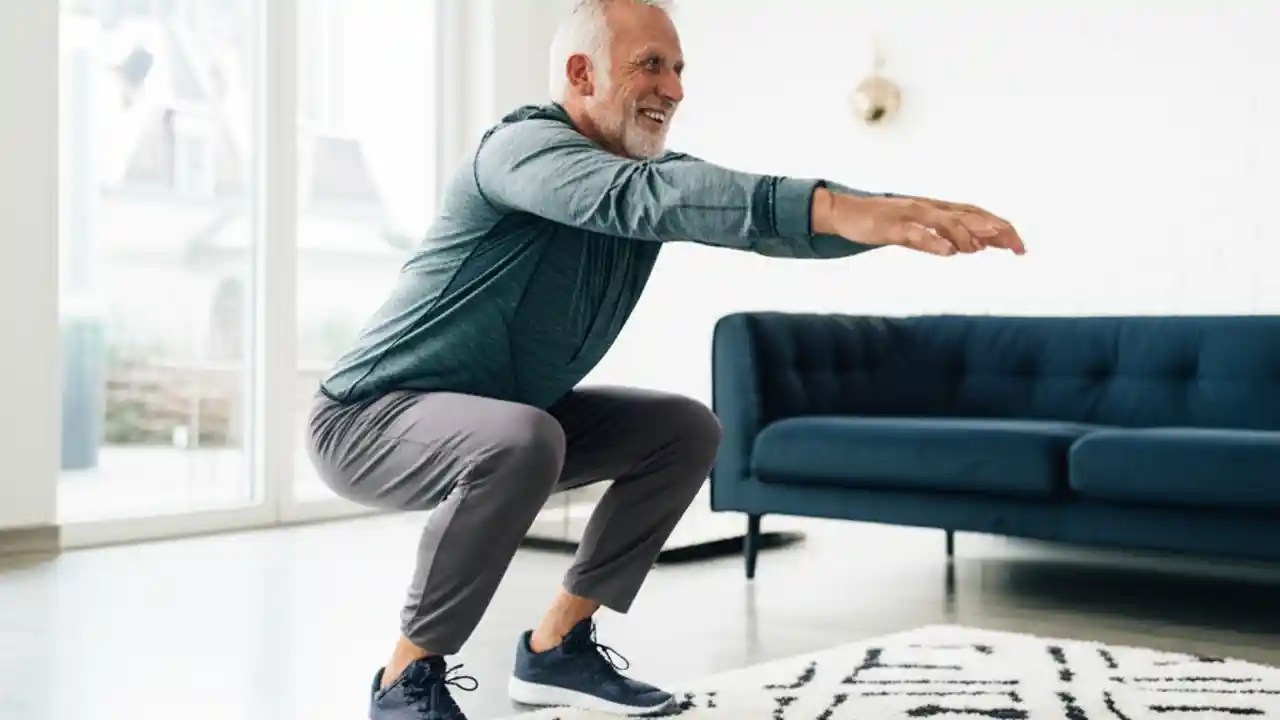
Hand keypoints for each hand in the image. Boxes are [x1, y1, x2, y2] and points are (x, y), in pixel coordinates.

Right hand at [812, 189, 1025, 256]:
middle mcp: (928, 207)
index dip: (999, 227)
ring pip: (946, 221)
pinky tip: (949, 252)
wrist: (845, 212)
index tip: (1019, 247)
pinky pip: (915, 233)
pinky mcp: (890, 226)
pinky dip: (934, 241)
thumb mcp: (916, 232)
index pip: (975, 214)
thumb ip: (941, 238)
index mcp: (936, 209)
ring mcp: (909, 214)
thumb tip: (968, 248)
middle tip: (1017, 246)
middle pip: (968, 215)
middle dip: (994, 229)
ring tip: (985, 247)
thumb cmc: (881, 222)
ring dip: (968, 233)